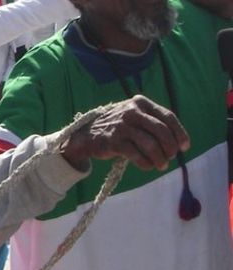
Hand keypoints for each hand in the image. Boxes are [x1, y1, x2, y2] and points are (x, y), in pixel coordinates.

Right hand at [60, 95, 190, 171]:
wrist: (86, 135)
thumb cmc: (116, 128)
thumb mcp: (134, 116)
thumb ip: (152, 122)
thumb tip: (177, 141)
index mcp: (140, 103)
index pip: (168, 116)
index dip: (179, 133)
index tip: (185, 146)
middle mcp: (132, 111)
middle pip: (161, 131)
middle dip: (170, 147)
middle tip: (171, 157)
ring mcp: (122, 126)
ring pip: (151, 144)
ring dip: (160, 158)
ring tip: (162, 165)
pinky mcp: (113, 141)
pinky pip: (136, 155)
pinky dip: (146, 163)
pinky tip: (148, 166)